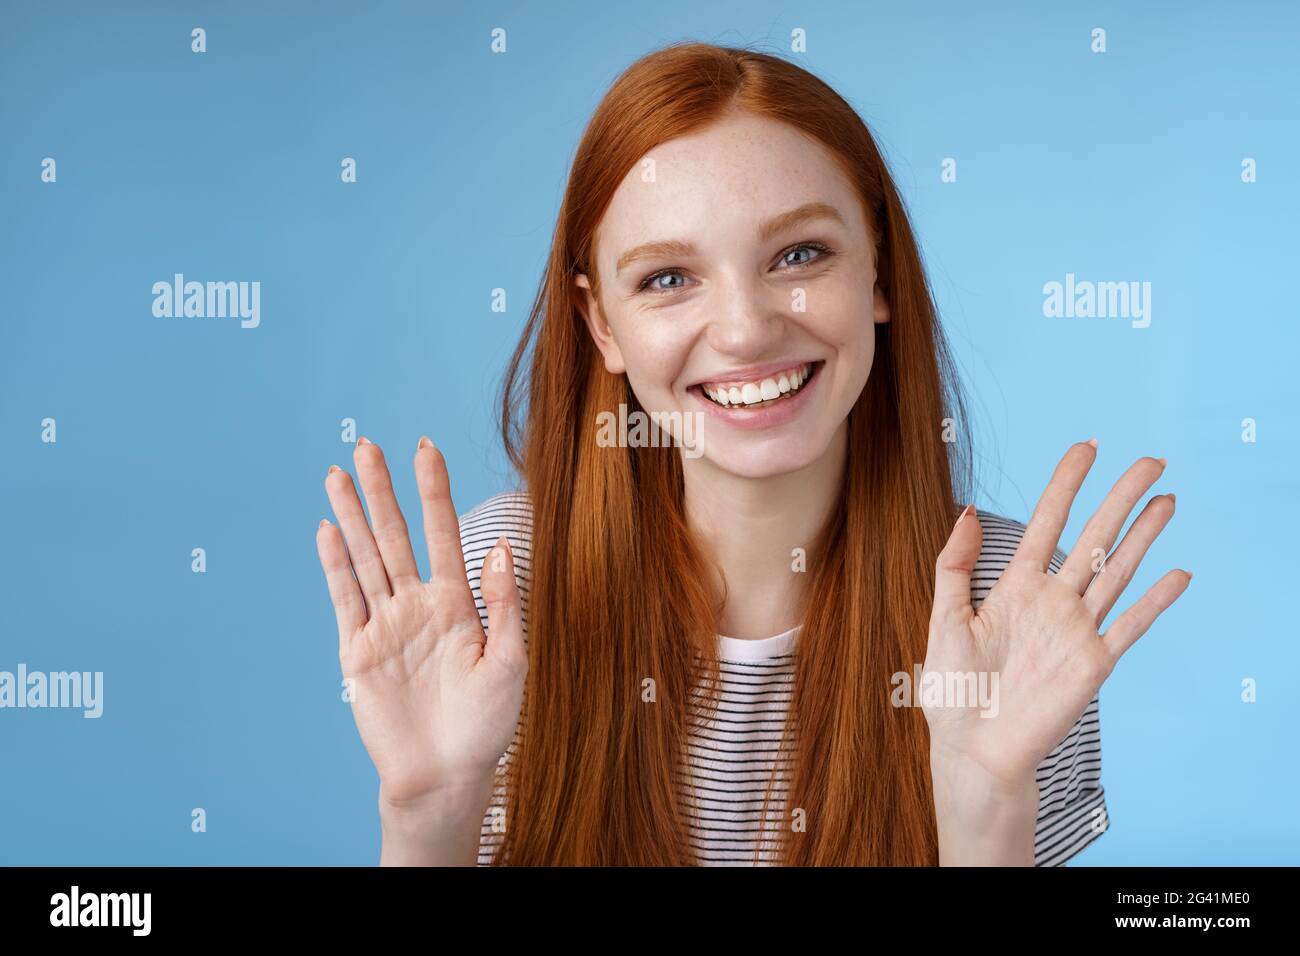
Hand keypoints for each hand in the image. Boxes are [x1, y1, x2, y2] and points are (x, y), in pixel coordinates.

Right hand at [315, 436, 526, 807]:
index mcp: (458, 604)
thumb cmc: (486, 725)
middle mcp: (419, 606)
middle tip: (367, 445)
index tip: (426, 447)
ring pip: (366, 558)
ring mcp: (386, 625)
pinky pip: (345, 598)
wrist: (445, 775)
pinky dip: (335, 564)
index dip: (434, 490)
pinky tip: (328, 530)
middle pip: (396, 536)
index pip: (443, 533)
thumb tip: (499, 545)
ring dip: (352, 516)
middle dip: (382, 491)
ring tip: (338, 473)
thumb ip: (504, 603)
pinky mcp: (359, 651)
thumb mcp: (510, 661)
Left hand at [923, 440, 1190, 791]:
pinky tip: (1177, 574)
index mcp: (1016, 587)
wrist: (972, 748)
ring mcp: (1076, 630)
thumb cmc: (953, 689)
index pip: (1047, 523)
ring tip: (1167, 500)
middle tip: (1150, 461)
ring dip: (1144, 536)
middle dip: (1121, 498)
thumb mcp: (945, 617)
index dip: (1066, 485)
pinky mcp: (1093, 664)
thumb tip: (968, 511)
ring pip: (1117, 572)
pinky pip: (1129, 626)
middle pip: (1094, 537)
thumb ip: (955, 565)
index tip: (1086, 448)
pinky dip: (1155, 601)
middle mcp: (1052, 601)